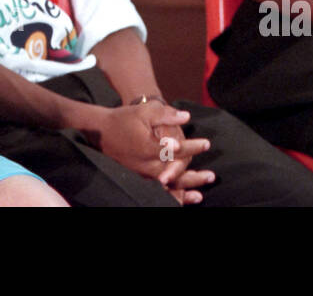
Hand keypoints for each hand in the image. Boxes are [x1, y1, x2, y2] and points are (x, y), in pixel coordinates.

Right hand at [91, 102, 212, 203]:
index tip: (206, 144)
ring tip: (200, 195)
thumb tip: (186, 117)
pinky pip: (156, 191)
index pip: (177, 149)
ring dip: (184, 190)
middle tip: (212, 176)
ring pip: (167, 186)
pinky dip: (170, 197)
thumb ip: (165, 114)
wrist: (101, 131)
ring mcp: (141, 174)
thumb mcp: (144, 111)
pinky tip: (181, 201)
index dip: (193, 146)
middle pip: (175, 173)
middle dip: (194, 176)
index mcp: (149, 148)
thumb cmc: (124, 118)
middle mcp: (145, 165)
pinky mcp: (137, 178)